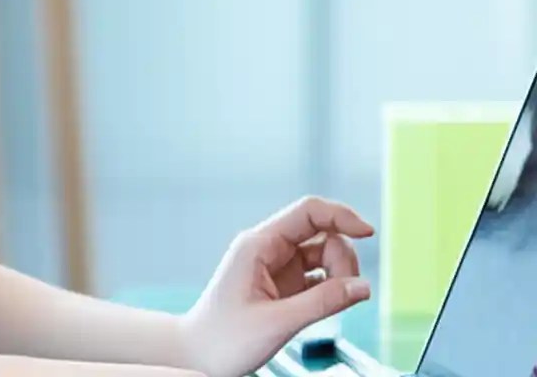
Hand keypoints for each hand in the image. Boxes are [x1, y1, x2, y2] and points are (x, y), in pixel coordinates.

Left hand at [178, 196, 374, 376]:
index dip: (341, 216)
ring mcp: (276, 266)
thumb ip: (323, 302)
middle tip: (343, 293)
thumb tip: (363, 287)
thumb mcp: (277, 322)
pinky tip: (327, 305)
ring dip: (338, 275)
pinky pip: (318, 275)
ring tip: (331, 305)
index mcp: (258, 245)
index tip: (369, 232)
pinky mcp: (283, 285)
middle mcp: (267, 249)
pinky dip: (330, 287)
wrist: (197, 355)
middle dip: (342, 258)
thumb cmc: (224, 338)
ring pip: (323, 255)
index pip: (307, 212)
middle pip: (322, 234)